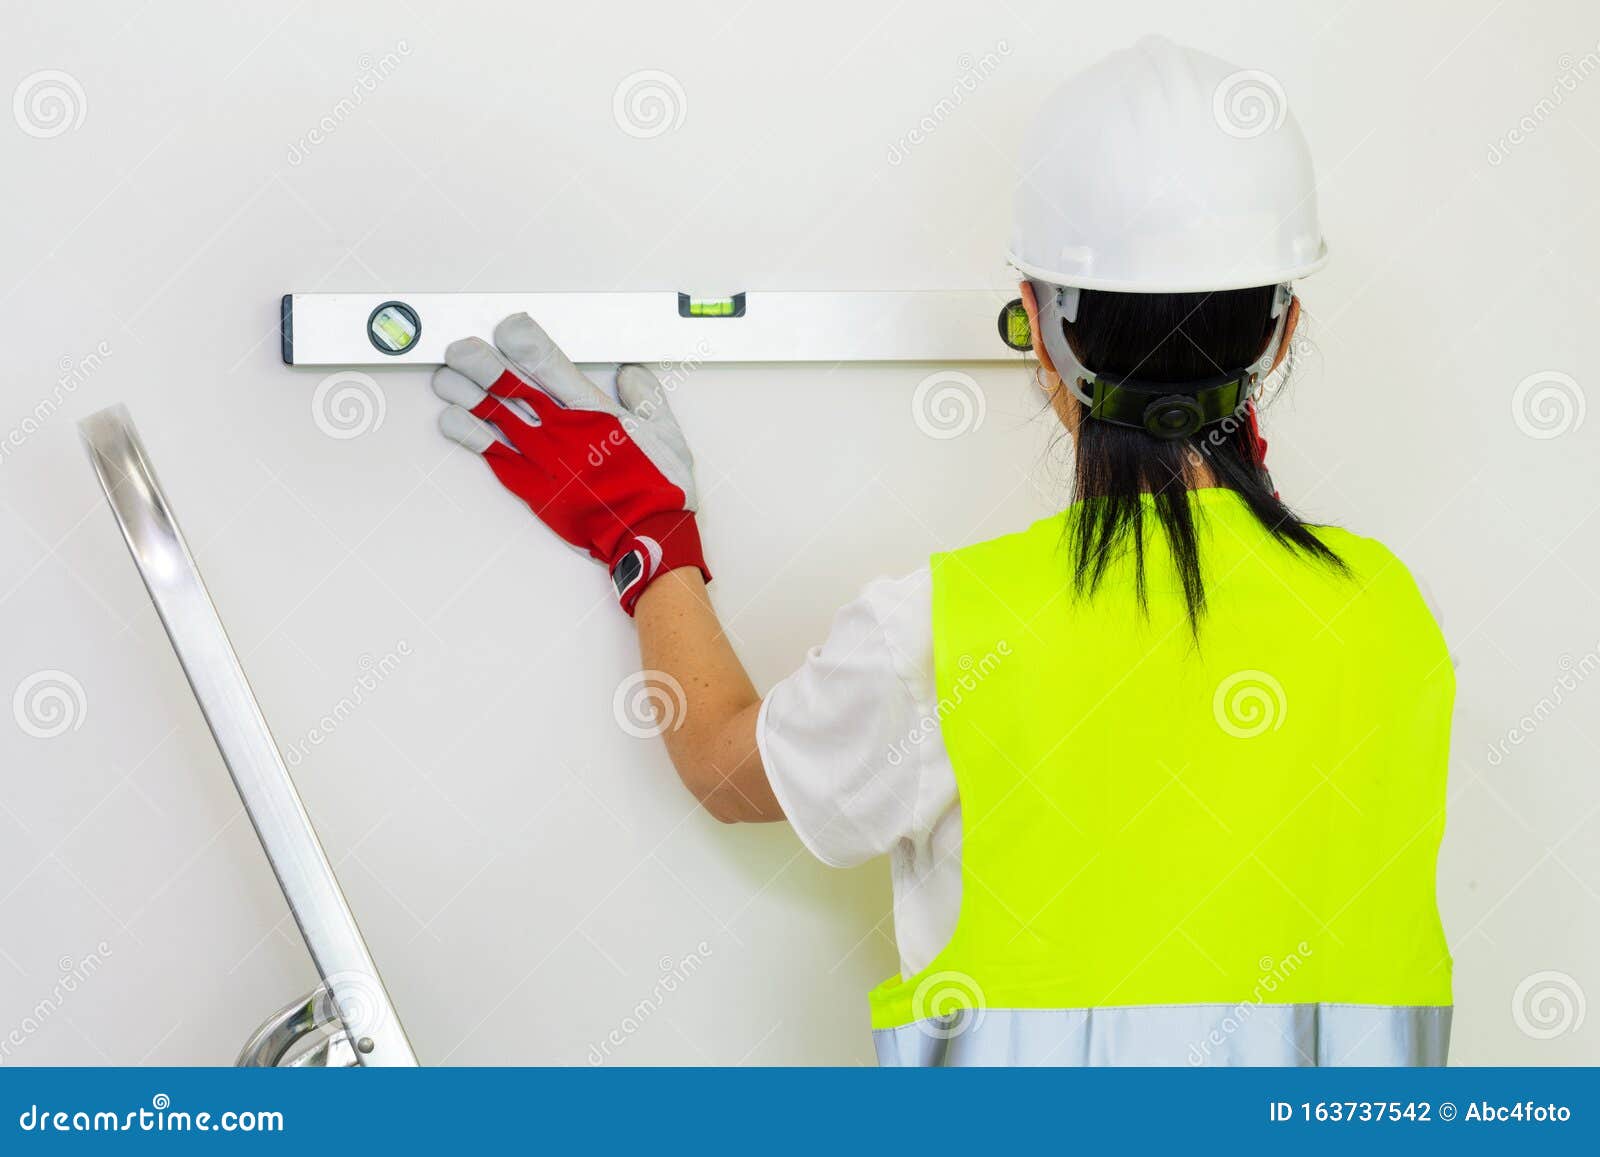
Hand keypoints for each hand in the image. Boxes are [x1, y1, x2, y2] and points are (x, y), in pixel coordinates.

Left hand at [433, 313, 708, 613]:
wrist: (648, 536)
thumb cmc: (658, 490)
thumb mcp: (668, 434)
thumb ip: (646, 397)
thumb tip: (631, 374)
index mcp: (594, 412)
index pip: (548, 364)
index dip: (522, 341)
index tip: (507, 328)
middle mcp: (561, 431)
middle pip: (509, 387)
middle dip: (479, 362)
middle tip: (460, 350)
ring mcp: (542, 459)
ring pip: (492, 417)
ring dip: (464, 394)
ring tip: (447, 379)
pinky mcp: (531, 487)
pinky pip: (491, 455)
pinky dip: (468, 435)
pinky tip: (452, 418)